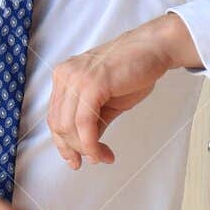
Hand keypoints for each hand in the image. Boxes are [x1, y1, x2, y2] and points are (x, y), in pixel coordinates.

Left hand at [47, 13, 200, 168]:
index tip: (74, 160)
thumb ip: (91, 121)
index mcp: (63, 77)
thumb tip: (85, 147)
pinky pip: (84, 123)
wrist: (155, 48)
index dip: (62, 142)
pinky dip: (91, 144)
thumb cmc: (133, 72)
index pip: (54, 116)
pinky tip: (103, 153)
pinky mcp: (91, 85)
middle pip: (58, 124)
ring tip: (102, 157)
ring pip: (68, 126)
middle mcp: (64, 76)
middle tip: (93, 161)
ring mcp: (75, 79)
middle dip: (73, 149)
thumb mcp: (105, 101)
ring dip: (85, 149)